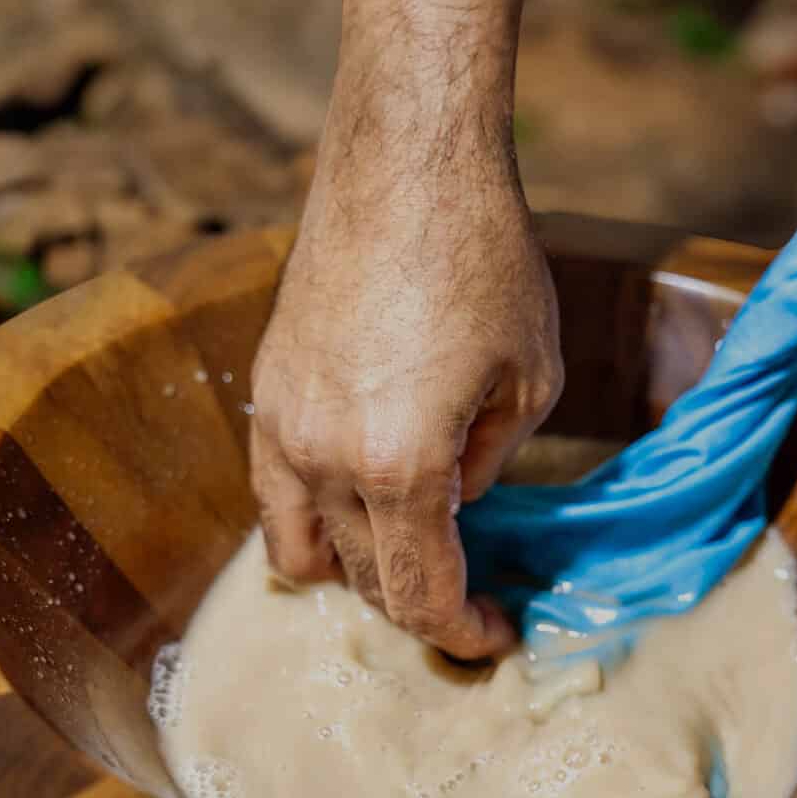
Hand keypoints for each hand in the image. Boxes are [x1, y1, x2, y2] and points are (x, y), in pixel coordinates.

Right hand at [250, 160, 561, 659]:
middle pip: (363, 581)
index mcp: (400, 466)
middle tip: (472, 599)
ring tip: (413, 556)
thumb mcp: (530, 381)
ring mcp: (282, 426)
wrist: (406, 164)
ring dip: (360, 573)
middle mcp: (325, 459)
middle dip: (421, 605)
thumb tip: (460, 507)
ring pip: (303, 551)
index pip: (419, 593)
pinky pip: (275, 495)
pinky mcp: (266, 391)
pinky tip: (360, 509)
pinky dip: (314, 523)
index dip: (462, 632)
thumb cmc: (487, 260)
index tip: (497, 633)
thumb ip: (490, 466)